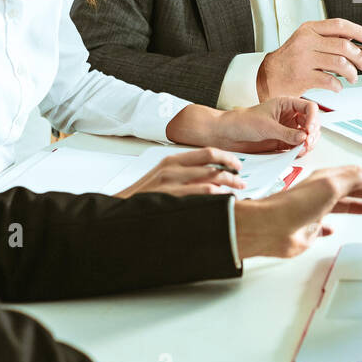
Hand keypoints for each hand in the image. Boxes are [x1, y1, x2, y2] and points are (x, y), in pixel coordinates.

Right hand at [114, 148, 244, 197]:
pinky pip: (202, 193)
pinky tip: (224, 200)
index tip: (237, 164)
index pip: (206, 152)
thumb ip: (182, 172)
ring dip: (229, 184)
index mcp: (172, 161)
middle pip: (212, 164)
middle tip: (241, 180)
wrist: (119, 209)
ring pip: (211, 178)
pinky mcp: (171, 197)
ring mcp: (171, 183)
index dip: (226, 157)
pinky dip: (217, 195)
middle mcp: (173, 168)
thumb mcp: (161, 177)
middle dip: (232, 172)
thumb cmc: (142, 196)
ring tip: (237, 191)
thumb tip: (207, 174)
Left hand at [166, 98, 317, 152]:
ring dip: (308, 144)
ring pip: (307, 137)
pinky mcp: (283, 143)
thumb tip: (303, 137)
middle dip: (313, 134)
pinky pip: (298, 147)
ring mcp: (287, 130)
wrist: (227, 135)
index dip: (313, 118)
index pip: (309, 107)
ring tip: (301, 149)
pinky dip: (300, 151)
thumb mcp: (266, 126)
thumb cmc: (242, 122)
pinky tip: (296, 152)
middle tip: (307, 142)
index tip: (309, 130)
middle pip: (312, 123)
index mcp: (286, 104)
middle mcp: (289, 117)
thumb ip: (286, 133)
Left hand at [233, 165, 361, 258]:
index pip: (357, 175)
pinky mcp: (308, 228)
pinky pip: (324, 225)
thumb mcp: (330, 185)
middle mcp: (321, 192)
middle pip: (352, 188)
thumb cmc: (294, 205)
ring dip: (357, 204)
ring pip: (341, 205)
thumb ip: (352, 179)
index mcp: (327, 179)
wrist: (270, 227)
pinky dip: (333, 225)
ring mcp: (315, 210)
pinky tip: (335, 229)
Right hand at [257, 18, 361, 98]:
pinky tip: (337, 86)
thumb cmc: (290, 60)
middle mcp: (306, 41)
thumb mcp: (306, 41)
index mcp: (309, 29)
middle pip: (344, 46)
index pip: (339, 25)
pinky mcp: (303, 76)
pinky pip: (330, 80)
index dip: (359, 31)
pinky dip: (338, 85)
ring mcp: (304, 59)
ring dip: (352, 73)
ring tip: (353, 78)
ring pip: (340, 63)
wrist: (268, 76)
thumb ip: (327, 39)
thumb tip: (355, 43)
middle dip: (360, 57)